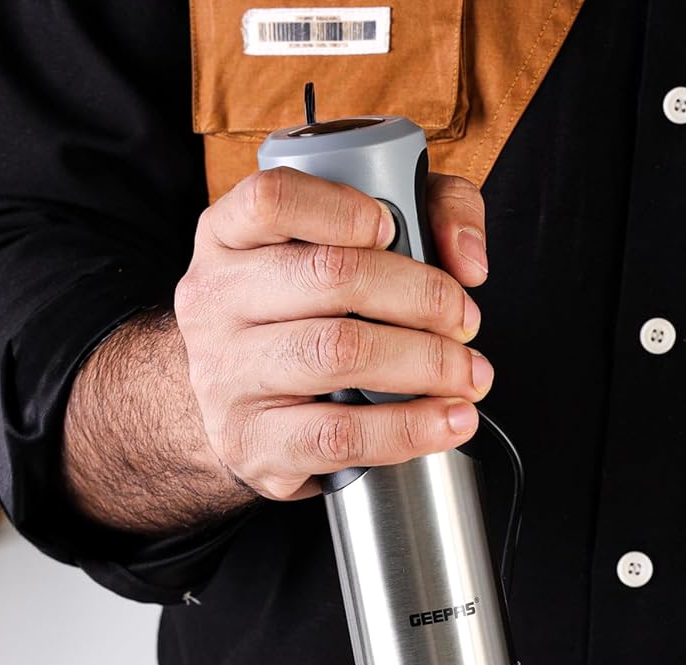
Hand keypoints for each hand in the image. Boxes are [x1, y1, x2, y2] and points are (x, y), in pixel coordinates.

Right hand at [173, 167, 492, 500]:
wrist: (233, 415)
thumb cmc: (299, 322)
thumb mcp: (338, 250)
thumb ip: (421, 216)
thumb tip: (467, 259)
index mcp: (229, 238)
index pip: (272, 200)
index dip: (343, 210)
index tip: (393, 228)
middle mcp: (218, 301)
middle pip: (329, 277)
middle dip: (422, 296)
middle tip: (464, 320)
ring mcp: (230, 376)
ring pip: (339, 354)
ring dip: (426, 363)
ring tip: (468, 374)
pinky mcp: (255, 443)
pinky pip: (339, 435)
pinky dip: (407, 429)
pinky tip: (446, 422)